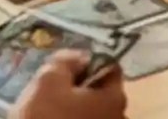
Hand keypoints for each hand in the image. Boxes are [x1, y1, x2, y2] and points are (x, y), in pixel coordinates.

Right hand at [10, 51, 127, 118]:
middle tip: (51, 93)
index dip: (86, 62)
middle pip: (101, 93)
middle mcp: (119, 118)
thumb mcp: (47, 82)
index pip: (109, 67)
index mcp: (115, 97)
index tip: (63, 69)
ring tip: (48, 115)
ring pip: (92, 115)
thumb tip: (80, 56)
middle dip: (78, 90)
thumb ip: (65, 62)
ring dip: (73, 112)